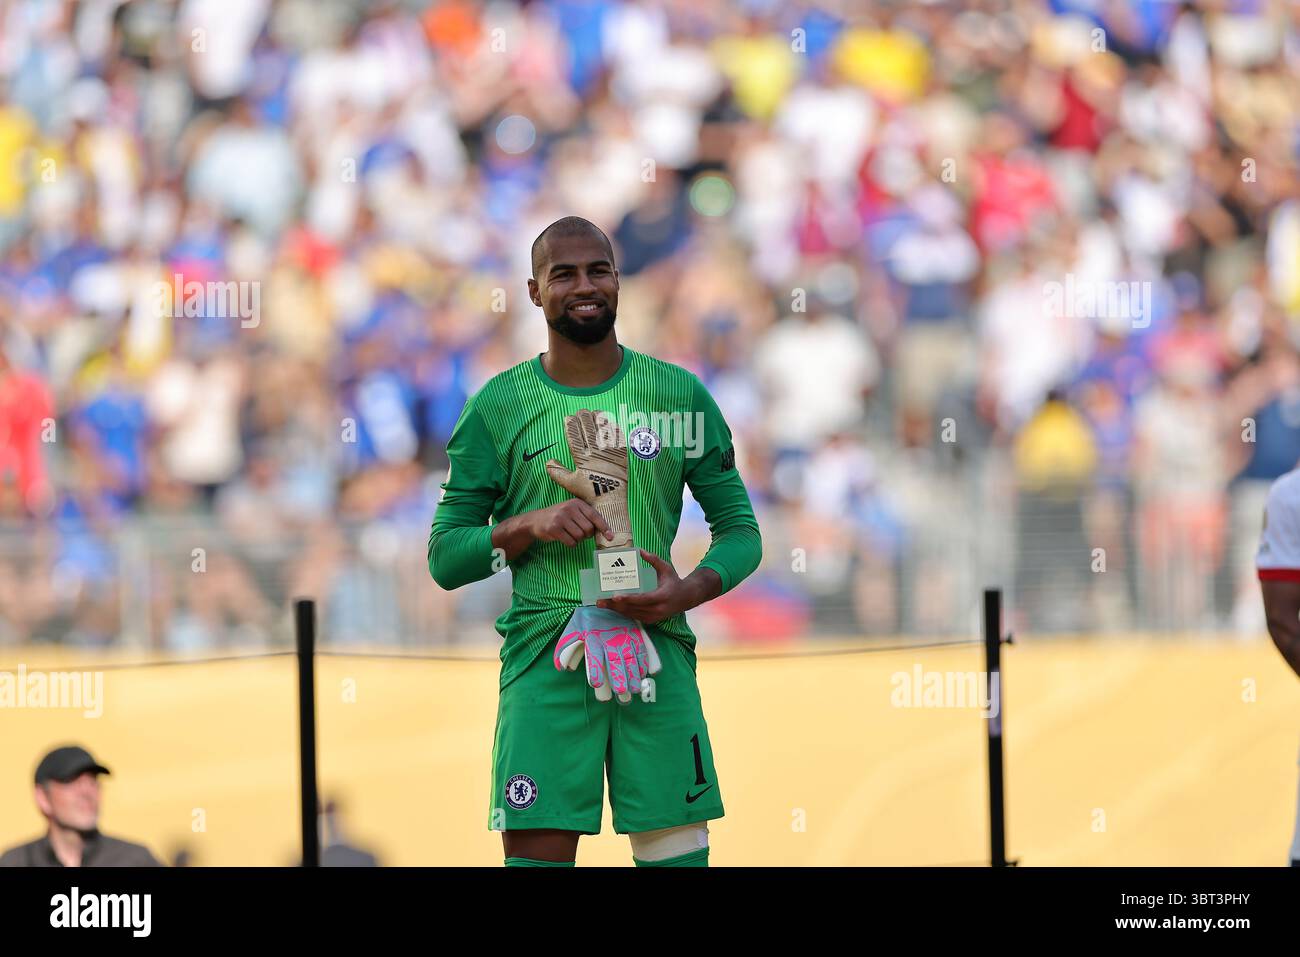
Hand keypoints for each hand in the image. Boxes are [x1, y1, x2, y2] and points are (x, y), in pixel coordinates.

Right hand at [526, 500, 613, 547]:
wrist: (535, 520)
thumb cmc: (559, 517)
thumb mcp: (572, 511)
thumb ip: (586, 517)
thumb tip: (606, 532)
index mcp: (576, 503)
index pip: (595, 515)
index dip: (604, 527)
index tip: (611, 536)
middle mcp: (569, 508)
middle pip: (588, 528)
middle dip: (586, 535)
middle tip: (580, 533)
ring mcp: (561, 518)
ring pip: (580, 536)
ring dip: (578, 540)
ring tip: (570, 534)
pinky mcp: (554, 528)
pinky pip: (571, 542)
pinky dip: (571, 544)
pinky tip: (565, 539)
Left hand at [544, 409, 632, 549]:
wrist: (608, 502)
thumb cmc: (588, 493)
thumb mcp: (570, 482)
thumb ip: (559, 472)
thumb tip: (548, 461)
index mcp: (582, 457)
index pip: (575, 439)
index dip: (571, 427)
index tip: (568, 418)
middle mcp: (595, 453)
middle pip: (588, 432)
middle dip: (585, 421)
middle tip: (582, 412)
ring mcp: (607, 454)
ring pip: (602, 433)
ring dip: (598, 422)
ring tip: (594, 413)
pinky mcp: (620, 456)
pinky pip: (617, 441)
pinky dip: (614, 431)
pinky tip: (609, 421)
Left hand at [554, 606, 661, 703]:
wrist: (602, 599)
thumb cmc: (586, 619)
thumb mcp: (572, 630)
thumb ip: (564, 649)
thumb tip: (561, 668)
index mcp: (593, 639)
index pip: (594, 657)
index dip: (595, 670)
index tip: (596, 683)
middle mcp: (609, 639)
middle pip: (615, 661)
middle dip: (619, 677)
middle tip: (621, 691)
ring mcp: (623, 636)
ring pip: (630, 657)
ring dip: (633, 674)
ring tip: (634, 688)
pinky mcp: (634, 634)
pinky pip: (640, 649)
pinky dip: (643, 662)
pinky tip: (643, 674)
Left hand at [597, 549, 707, 623]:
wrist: (686, 598)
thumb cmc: (674, 581)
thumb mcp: (666, 568)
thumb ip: (653, 560)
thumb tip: (639, 550)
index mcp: (662, 596)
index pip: (643, 599)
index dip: (628, 598)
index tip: (615, 596)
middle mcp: (657, 610)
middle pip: (633, 609)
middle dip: (615, 605)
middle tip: (600, 600)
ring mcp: (653, 617)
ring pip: (631, 614)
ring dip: (616, 609)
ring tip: (601, 603)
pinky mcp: (650, 620)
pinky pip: (633, 616)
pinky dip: (622, 611)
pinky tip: (611, 606)